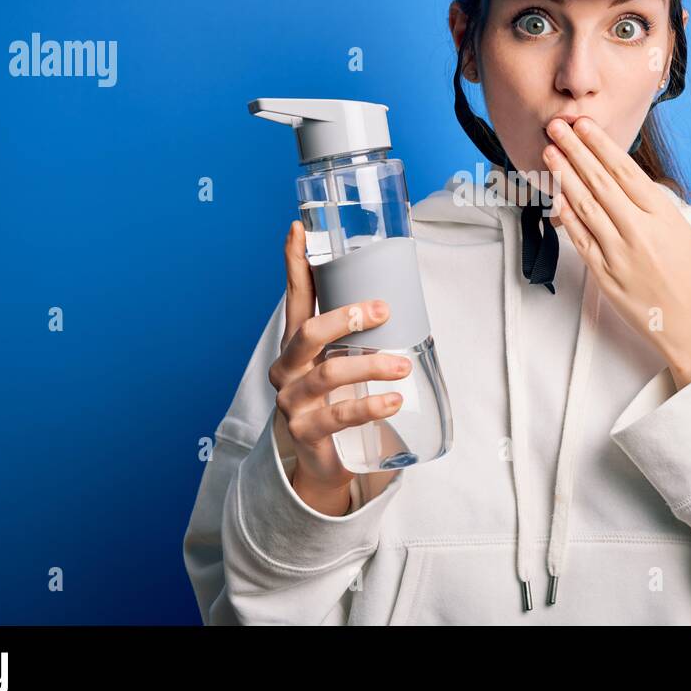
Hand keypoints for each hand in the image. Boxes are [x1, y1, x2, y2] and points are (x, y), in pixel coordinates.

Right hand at [268, 220, 412, 513]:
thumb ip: (359, 336)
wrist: (325, 462)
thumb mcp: (343, 363)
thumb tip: (402, 298)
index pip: (294, 297)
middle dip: (347, 317)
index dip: (295, 262)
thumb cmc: (340, 400)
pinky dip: (371, 405)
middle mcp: (287, 368)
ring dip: (371, 365)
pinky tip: (393, 400)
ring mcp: (293, 401)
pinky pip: (340, 414)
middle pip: (308, 332)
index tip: (298, 228)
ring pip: (329, 373)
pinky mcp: (306, 431)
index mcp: (297, 345)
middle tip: (383, 310)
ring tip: (403, 367)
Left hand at [542, 117, 690, 389]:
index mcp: (663, 216)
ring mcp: (619, 253)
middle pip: (599, 181)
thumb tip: (629, 186)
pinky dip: (565, 216)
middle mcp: (639, 231)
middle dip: (575, 150)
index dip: (600, 145)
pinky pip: (580, 239)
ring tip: (549, 153)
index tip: (584, 125)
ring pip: (584, 205)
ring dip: (564, 176)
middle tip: (557, 127)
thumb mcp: (685, 234)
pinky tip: (554, 196)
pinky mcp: (605, 275)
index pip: (624, 171)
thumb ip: (656, 209)